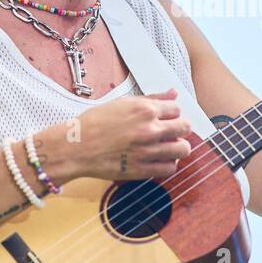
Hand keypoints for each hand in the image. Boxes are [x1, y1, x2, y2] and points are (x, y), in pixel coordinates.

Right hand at [71, 88, 193, 179]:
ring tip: (166, 146)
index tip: (164, 117)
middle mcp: (149, 129)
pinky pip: (169, 168)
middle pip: (185, 127)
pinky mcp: (142, 169)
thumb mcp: (123, 102)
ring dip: (177, 147)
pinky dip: (167, 164)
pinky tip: (158, 159)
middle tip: (170, 131)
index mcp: (144, 109)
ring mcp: (147, 151)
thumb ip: (152, 98)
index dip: (171, 112)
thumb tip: (174, 93)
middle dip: (179, 128)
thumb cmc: (95, 123)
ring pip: (182, 149)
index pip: (177, 108)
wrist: (75, 147)